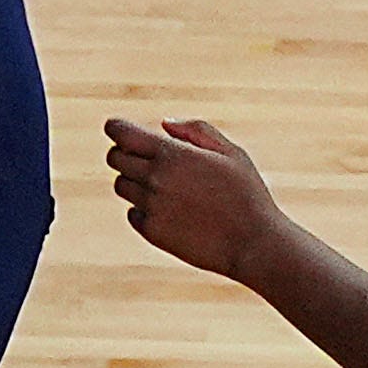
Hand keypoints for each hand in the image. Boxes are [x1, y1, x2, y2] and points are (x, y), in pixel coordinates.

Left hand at [105, 113, 280, 275]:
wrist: (252, 242)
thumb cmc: (246, 192)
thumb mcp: (230, 152)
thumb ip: (196, 131)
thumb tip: (164, 124)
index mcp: (172, 154)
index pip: (121, 134)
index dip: (117, 127)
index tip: (120, 129)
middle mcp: (155, 179)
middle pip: (115, 159)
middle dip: (125, 152)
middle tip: (145, 156)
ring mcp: (151, 208)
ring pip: (121, 186)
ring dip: (133, 180)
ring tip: (162, 184)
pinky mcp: (152, 233)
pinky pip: (133, 213)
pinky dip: (142, 208)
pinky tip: (168, 208)